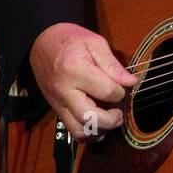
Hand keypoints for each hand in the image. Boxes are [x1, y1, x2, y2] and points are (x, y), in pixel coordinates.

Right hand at [29, 22, 137, 141]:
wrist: (40, 43)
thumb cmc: (70, 40)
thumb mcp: (94, 42)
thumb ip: (112, 64)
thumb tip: (131, 82)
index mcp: (75, 71)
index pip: (107, 91)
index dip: (121, 92)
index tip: (123, 85)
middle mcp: (65, 91)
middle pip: (90, 118)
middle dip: (112, 120)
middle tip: (119, 111)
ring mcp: (58, 103)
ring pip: (79, 131)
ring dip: (100, 130)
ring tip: (110, 118)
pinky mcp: (56, 109)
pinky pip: (72, 130)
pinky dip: (88, 133)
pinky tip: (98, 123)